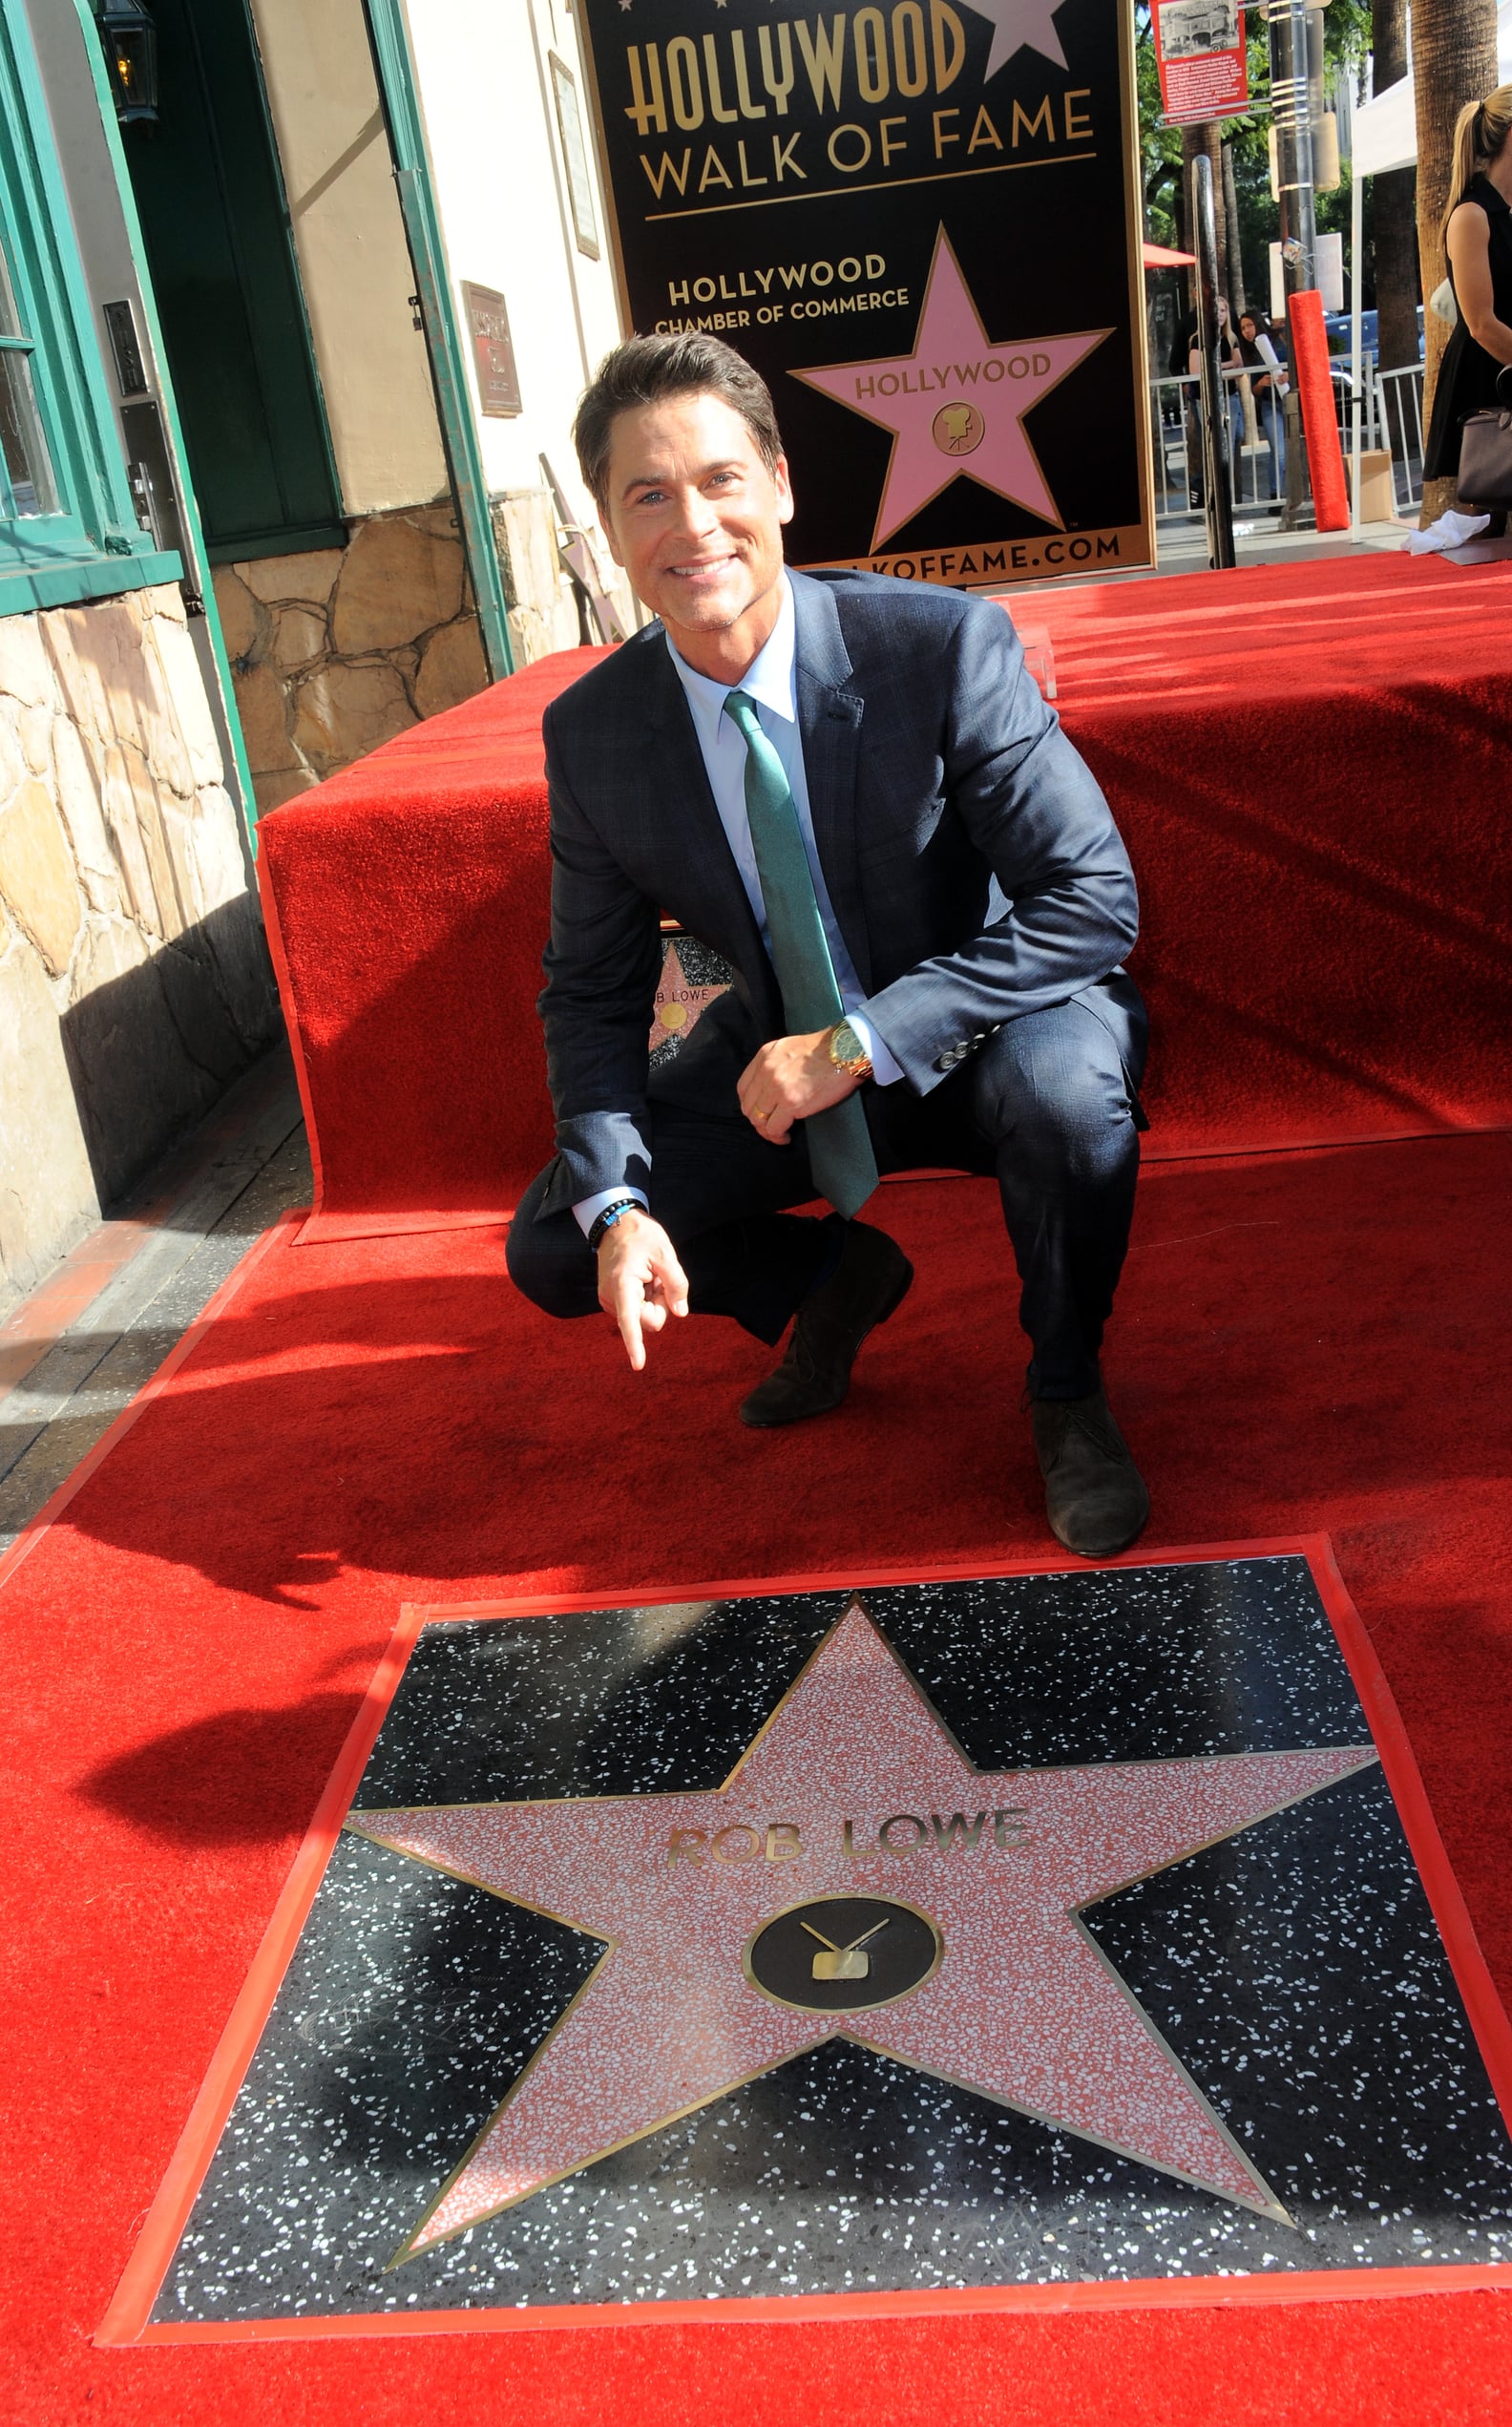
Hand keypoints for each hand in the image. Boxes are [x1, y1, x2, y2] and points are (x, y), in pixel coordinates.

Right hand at [597, 1211, 688, 1371]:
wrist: (615, 1224)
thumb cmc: (641, 1236)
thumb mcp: (665, 1253)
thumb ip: (676, 1283)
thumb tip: (680, 1312)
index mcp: (622, 1284)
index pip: (631, 1320)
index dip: (635, 1344)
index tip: (638, 1365)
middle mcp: (611, 1297)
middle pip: (646, 1320)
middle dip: (660, 1304)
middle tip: (659, 1278)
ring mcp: (609, 1300)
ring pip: (642, 1316)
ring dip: (652, 1299)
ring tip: (648, 1275)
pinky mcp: (611, 1300)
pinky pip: (636, 1310)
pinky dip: (645, 1297)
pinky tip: (641, 1278)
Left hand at [737, 1029, 859, 1142]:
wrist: (846, 1050)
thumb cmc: (827, 1049)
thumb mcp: (790, 1048)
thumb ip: (777, 1064)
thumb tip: (774, 1085)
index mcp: (765, 1056)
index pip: (743, 1087)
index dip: (749, 1104)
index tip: (759, 1111)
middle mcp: (766, 1071)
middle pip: (748, 1106)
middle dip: (757, 1120)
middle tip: (769, 1126)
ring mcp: (777, 1087)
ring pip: (758, 1119)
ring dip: (767, 1132)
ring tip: (779, 1134)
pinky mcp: (791, 1102)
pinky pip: (774, 1128)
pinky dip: (778, 1136)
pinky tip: (786, 1136)